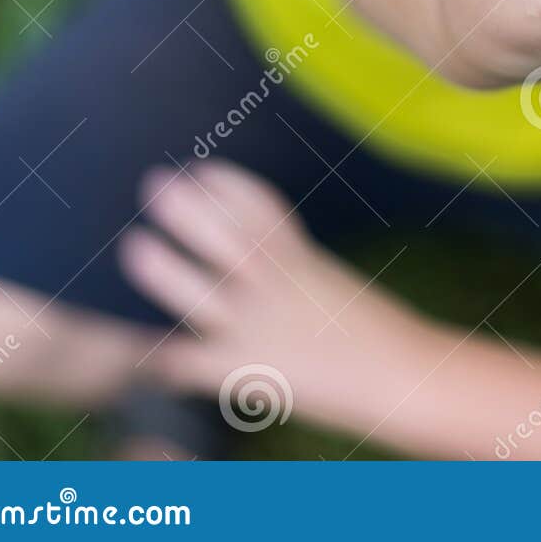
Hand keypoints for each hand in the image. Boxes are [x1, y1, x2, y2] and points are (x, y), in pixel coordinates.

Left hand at [119, 161, 428, 439]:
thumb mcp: (341, 290)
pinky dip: (163, 360)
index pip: (262, 208)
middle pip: (224, 235)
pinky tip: (138, 352)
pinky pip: (193, 363)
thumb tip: (280, 268)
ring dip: (164, 267)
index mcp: (305, 261)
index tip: (204, 166)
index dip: (228, 184)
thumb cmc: (384, 337)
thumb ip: (305, 278)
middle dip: (187, 207)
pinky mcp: (249, 368)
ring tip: (134, 245)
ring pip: (199, 290)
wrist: (406, 375)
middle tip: (154, 181)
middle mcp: (278, 285)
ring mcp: (260, 325)